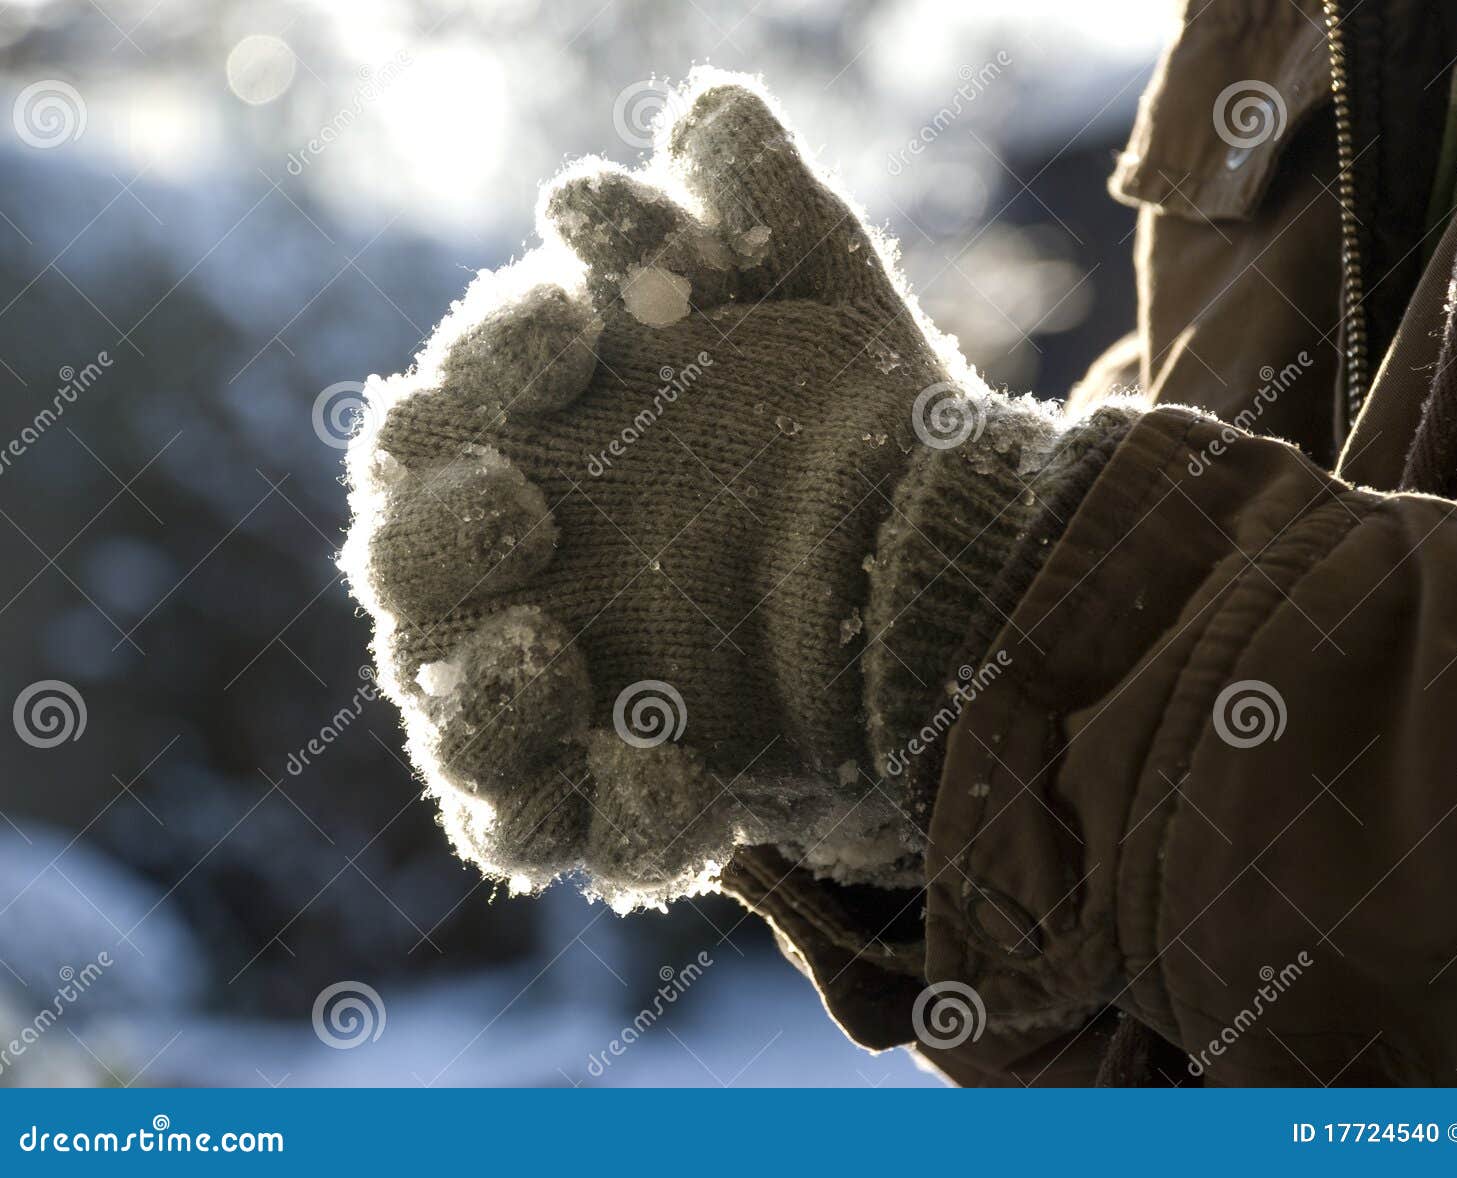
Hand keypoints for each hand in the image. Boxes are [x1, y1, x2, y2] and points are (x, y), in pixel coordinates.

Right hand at [344, 74, 1016, 905]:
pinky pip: (570, 838)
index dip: (487, 366)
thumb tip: (710, 113)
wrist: (913, 580)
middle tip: (518, 498)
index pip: (442, 411)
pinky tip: (693, 785)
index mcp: (512, 454)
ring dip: (484, 701)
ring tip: (546, 653)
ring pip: (460, 728)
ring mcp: (548, 705)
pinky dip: (615, 820)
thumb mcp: (816, 312)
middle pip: (406, 575)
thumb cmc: (825, 433)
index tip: (570, 318)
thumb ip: (756, 215)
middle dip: (441, 534)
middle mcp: (501, 588)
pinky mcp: (613, 803)